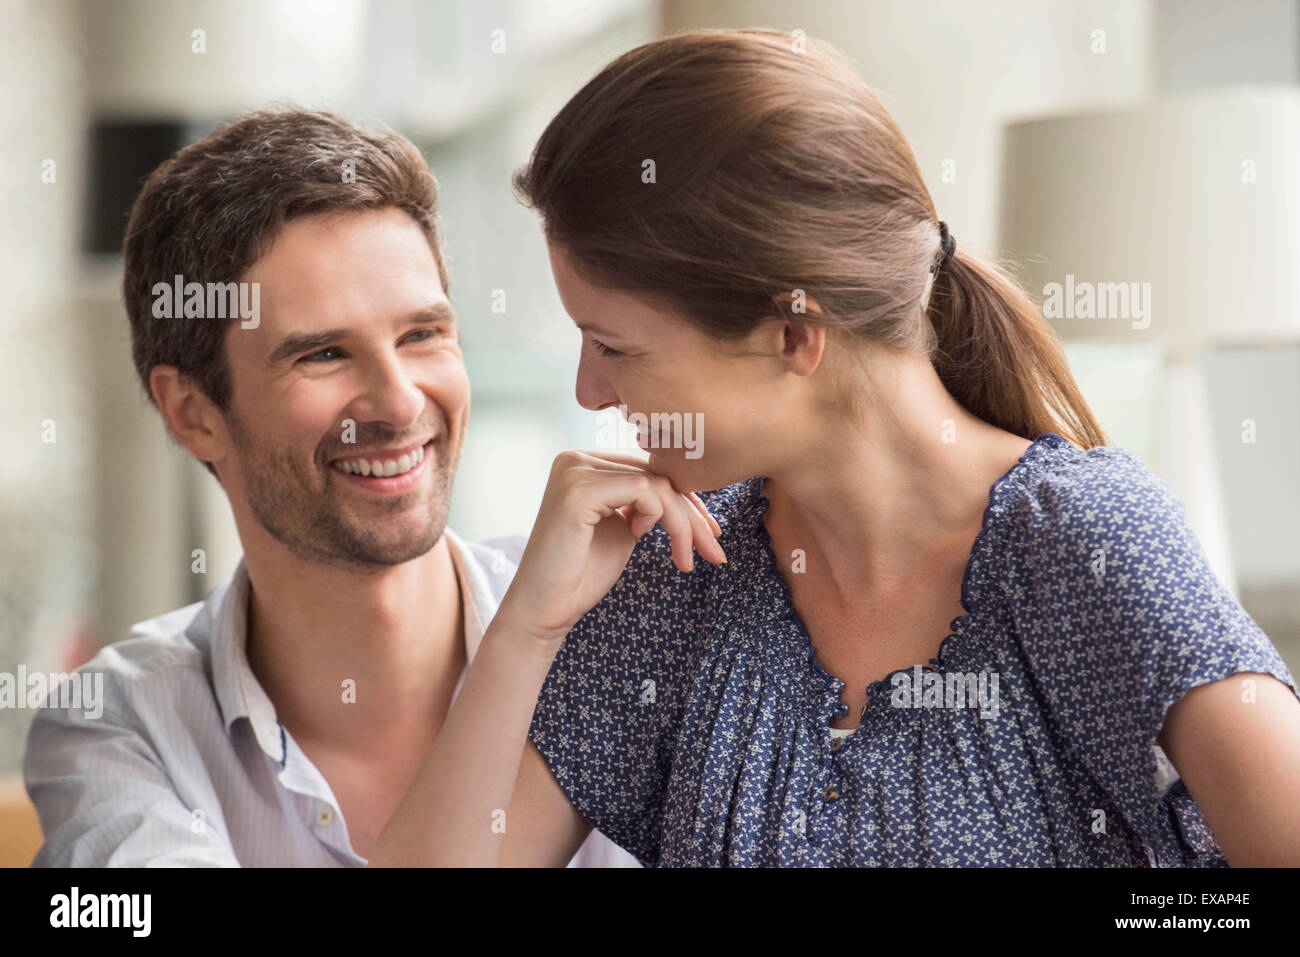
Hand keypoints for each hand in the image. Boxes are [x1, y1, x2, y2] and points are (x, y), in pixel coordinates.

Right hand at [499, 450, 726, 648]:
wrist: (544, 610)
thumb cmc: (580, 575)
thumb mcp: (622, 529)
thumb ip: (644, 504)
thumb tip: (686, 492)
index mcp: (583, 464)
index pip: (648, 470)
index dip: (686, 500)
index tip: (710, 534)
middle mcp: (575, 459)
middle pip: (656, 474)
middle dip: (693, 514)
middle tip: (715, 550)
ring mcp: (574, 471)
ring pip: (656, 483)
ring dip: (684, 524)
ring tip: (688, 557)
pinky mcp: (578, 491)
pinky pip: (644, 491)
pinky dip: (662, 518)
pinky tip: (648, 541)